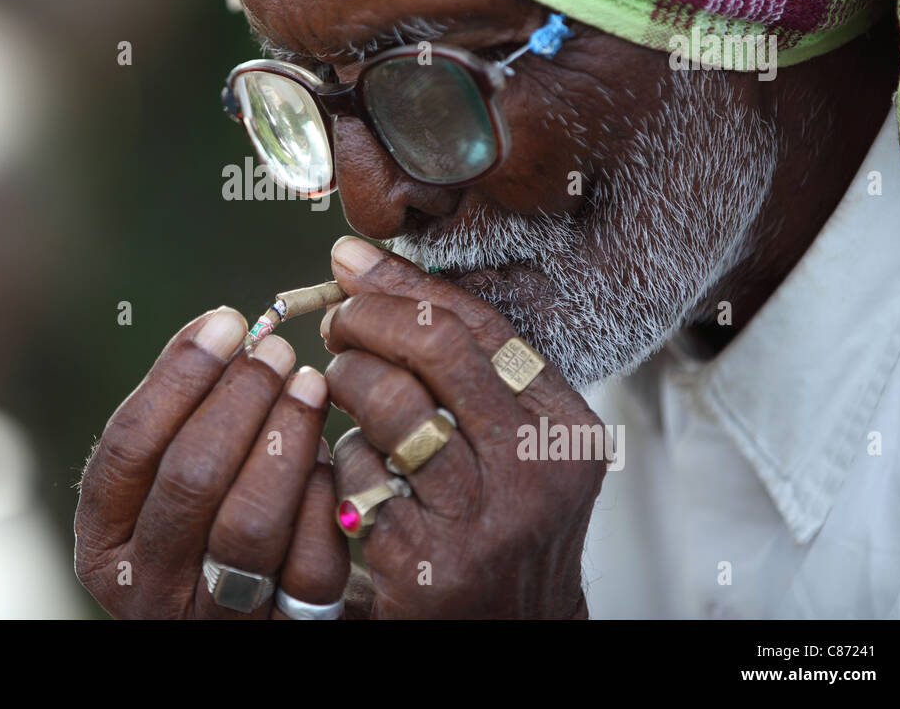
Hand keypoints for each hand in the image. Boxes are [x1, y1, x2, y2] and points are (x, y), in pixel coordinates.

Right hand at [75, 307, 349, 617]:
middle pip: (190, 478)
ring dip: (283, 438)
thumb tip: (226, 330)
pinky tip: (331, 454)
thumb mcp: (168, 488)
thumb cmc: (209, 527)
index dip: (178, 376)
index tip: (226, 322)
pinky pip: (309, 565)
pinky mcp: (284, 634)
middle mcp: (147, 592)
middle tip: (276, 350)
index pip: (128, 447)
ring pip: (249, 522)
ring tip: (309, 385)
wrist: (253, 627)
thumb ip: (183, 421)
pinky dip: (321, 499)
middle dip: (239, 400)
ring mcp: (214, 622)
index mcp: (104, 546)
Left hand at [321, 237, 607, 618]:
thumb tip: (363, 266)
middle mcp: (536, 469)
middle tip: (337, 324)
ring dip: (345, 384)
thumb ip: (463, 365)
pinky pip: (359, 476)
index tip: (350, 264)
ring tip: (338, 389)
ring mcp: (483, 519)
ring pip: (390, 406)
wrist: (512, 635)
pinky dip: (343, 462)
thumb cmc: (500, 520)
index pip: (480, 324)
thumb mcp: (514, 442)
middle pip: (437, 349)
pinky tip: (354, 470)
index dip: (405, 285)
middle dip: (369, 321)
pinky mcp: (427, 563)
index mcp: (563, 426)